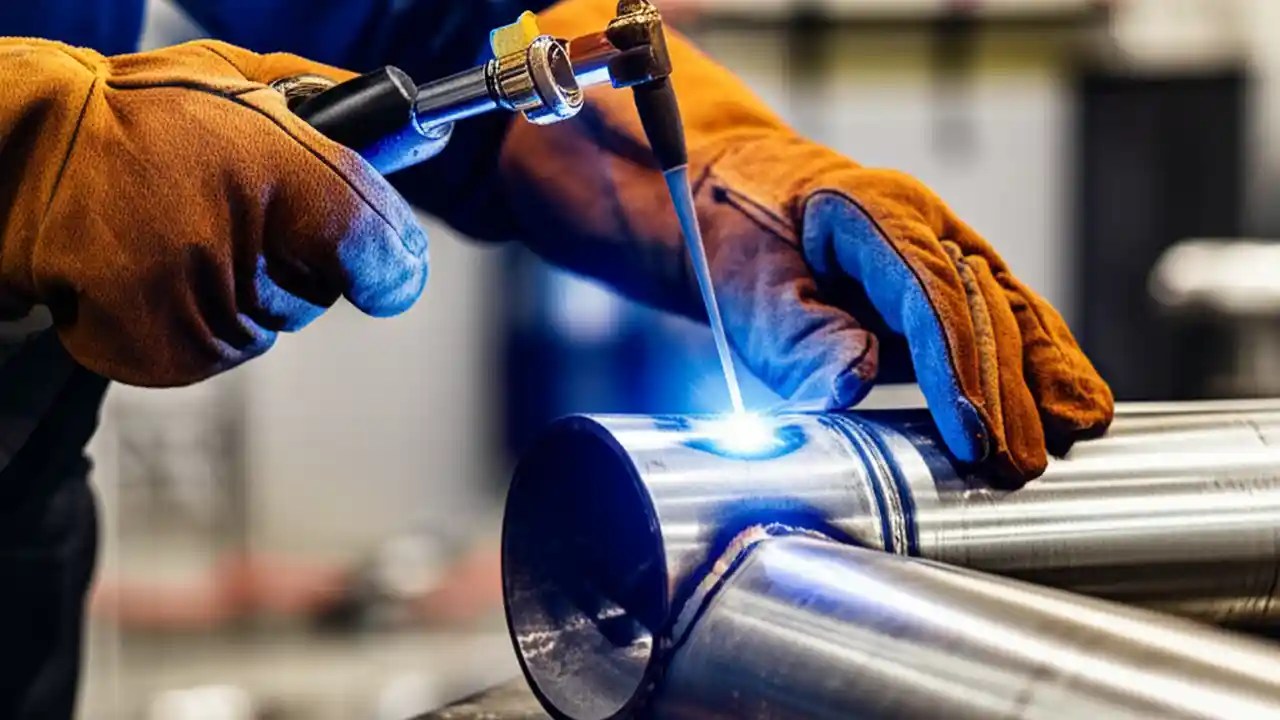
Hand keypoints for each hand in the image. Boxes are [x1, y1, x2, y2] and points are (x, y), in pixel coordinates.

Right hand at [0, 40, 427, 385]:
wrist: (31, 153)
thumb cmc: (141, 112)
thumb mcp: (251, 81)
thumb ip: (337, 110)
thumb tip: (408, 138)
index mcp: (286, 174)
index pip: (377, 251)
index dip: (391, 263)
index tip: (391, 269)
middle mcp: (248, 251)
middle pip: (320, 294)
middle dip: (294, 262)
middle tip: (234, 213)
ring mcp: (203, 310)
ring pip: (265, 326)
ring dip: (240, 294)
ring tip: (182, 235)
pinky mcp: (163, 353)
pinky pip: (212, 352)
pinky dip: (192, 322)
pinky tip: (158, 272)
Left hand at [709, 138, 1114, 481]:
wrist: (729, 200)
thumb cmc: (734, 237)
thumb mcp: (746, 286)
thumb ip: (795, 336)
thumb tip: (850, 386)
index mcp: (869, 209)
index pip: (928, 291)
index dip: (955, 365)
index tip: (971, 434)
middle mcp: (921, 223)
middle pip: (982, 304)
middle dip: (1005, 389)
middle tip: (1017, 465)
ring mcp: (941, 249)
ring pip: (1010, 310)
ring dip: (1040, 378)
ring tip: (1072, 439)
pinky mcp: (947, 284)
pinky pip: (1004, 322)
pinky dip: (1039, 365)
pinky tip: (1072, 410)